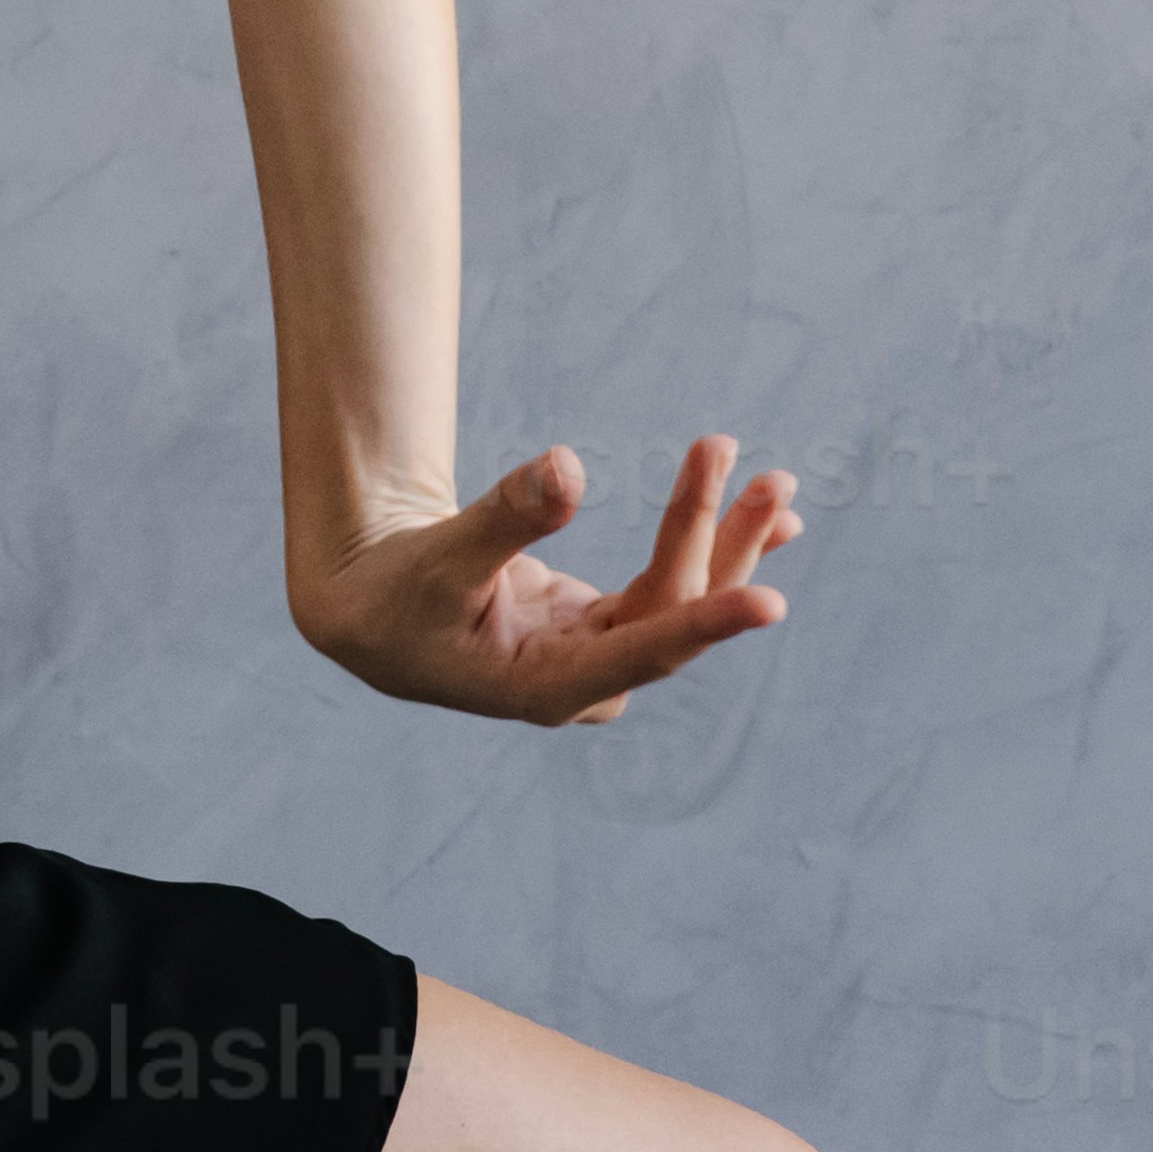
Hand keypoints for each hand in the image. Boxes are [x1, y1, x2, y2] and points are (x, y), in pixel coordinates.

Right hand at [295, 435, 801, 729]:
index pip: (643, 652)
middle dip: (721, 543)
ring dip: (729, 541)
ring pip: (683, 601)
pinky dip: (713, 550)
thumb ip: (505, 517)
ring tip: (776, 485)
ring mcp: (601, 655)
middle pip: (677, 614)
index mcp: (546, 686)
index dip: (706, 625)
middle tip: (764, 475)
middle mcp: (588, 681)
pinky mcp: (603, 630)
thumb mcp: (440, 556)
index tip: (770, 603)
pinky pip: (672, 591)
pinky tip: (773, 524)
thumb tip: (568, 465)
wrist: (376, 618)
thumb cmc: (397, 595)